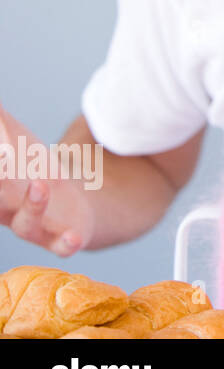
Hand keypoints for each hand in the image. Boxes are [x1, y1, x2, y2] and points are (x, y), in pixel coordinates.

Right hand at [0, 100, 93, 255]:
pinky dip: (66, 243)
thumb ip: (0, 121)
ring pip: (28, 222)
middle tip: (2, 163)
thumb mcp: (17, 142)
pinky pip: (62, 246)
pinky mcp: (63, 237)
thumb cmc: (34, 170)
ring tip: (40, 184)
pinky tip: (72, 238)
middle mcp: (8, 211)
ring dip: (33, 205)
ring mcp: (37, 226)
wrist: (71, 203)